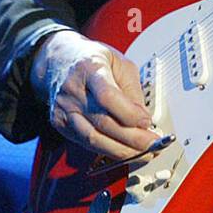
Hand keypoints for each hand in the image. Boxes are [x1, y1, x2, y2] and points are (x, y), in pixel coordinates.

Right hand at [28, 30, 158, 159]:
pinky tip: (122, 149)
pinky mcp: (60, 124)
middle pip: (103, 123)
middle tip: (153, 144)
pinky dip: (106, 149)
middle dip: (132, 139)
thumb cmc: (92, 60)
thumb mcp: (120, 63)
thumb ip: (132, 90)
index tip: (147, 122)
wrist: (60, 61)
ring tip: (142, 152)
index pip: (107, 97)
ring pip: (92, 139)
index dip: (129, 114)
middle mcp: (73, 90)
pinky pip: (85, 143)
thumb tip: (143, 118)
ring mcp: (64, 109)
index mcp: (90, 68)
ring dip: (121, 150)